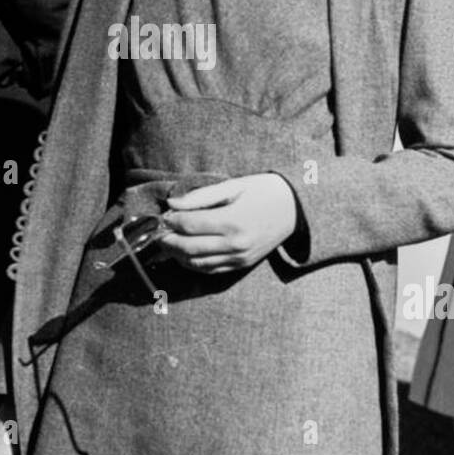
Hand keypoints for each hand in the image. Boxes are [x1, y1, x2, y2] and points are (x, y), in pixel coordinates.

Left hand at [159, 173, 298, 274]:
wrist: (295, 209)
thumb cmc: (264, 191)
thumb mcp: (234, 185)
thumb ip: (201, 197)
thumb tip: (172, 205)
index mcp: (233, 221)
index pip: (189, 226)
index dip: (170, 221)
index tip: (162, 215)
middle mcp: (236, 244)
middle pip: (188, 248)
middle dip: (168, 240)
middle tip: (158, 231)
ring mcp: (239, 258)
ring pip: (196, 263)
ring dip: (177, 255)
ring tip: (168, 242)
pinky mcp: (242, 265)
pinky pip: (210, 270)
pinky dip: (192, 264)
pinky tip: (184, 253)